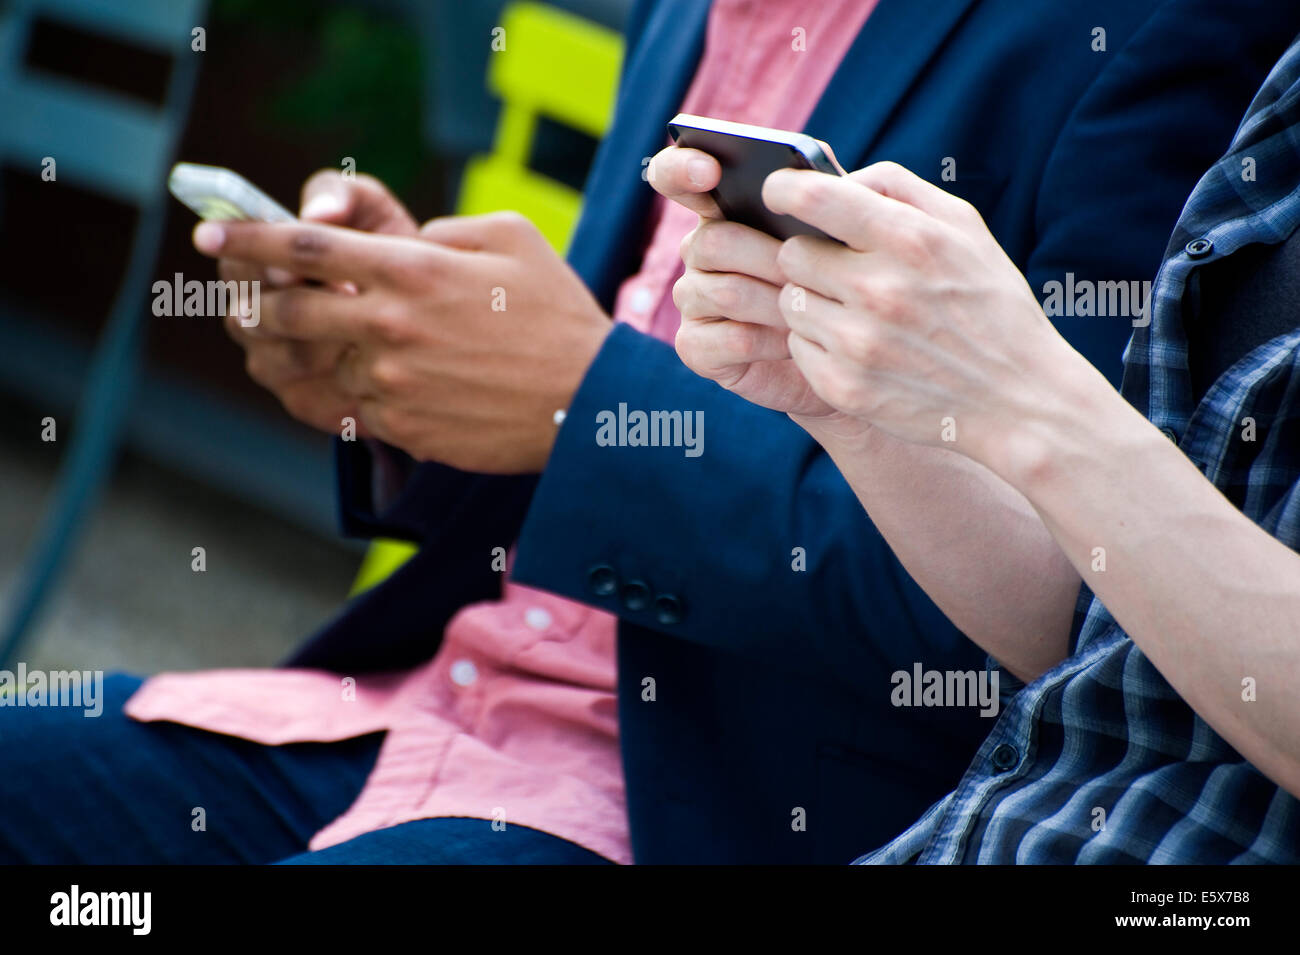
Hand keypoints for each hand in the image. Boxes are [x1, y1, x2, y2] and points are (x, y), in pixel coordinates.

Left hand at [195, 210, 611, 472]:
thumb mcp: (512, 239)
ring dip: (330, 352)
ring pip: (326, 362)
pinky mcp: (404, 427)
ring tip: (371, 349)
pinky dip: (366, 391)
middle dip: (259, 304)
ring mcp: (393, 382)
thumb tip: (404, 242)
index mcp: (413, 269)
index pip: (305, 246)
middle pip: (290, 310)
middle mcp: (391, 325)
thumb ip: (443, 230)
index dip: (247, 237)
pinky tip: (404, 384)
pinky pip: (358, 406)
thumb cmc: (557, 314)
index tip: (210, 233)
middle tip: (253, 301)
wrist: (589, 404)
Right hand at [648, 144, 862, 434]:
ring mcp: (692, 300)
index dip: (681, 168)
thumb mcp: (839, 230)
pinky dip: (769, 342)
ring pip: (724, 292)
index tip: (709, 171)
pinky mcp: (696, 347)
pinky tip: (794, 343)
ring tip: (814, 310)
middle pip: (712, 241)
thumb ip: (822, 192)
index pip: (674, 176)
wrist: (842, 355)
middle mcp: (697, 251)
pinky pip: (728, 339)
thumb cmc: (839, 281)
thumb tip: (811, 172)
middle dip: (770, 258)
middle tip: (812, 273)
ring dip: (776, 303)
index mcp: (722, 211)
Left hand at [764, 161, 1071, 464]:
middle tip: (842, 271)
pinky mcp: (844, 387)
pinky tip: (859, 349)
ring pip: (789, 303)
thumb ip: (898, 189)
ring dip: (814, 303)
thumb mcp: (966, 229)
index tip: (778, 192)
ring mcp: (859, 344)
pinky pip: (797, 348)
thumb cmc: (990, 304)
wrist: (1020, 401)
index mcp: (912, 241)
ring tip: (857, 313)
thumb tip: (837, 178)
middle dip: (809, 257)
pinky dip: (819, 346)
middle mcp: (880, 291)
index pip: (816, 198)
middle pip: (792, 255)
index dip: (784, 189)